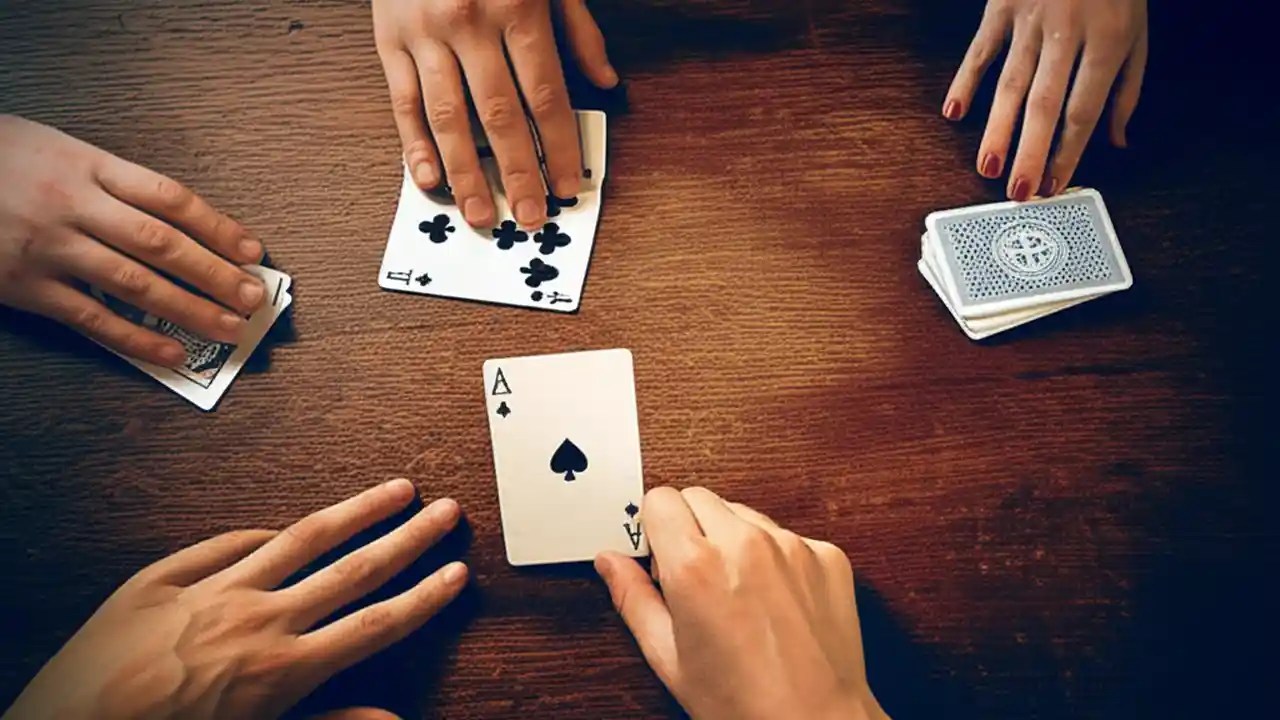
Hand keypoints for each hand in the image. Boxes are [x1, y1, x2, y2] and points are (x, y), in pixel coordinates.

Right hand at [0, 115, 269, 366]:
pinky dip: (137, 338)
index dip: (217, 227)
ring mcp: (48, 248)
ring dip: (190, 310)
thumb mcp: (53, 146)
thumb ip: (109, 179)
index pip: (169, 197)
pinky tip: (173, 353)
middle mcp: (72, 205)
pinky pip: (92, 318)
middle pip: (161, 243)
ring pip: (135, 284)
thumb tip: (176, 219)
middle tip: (254, 298)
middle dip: (215, 274)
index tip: (252, 251)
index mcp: (85, 164)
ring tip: (230, 328)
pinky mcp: (24, 287)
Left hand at [3, 479, 467, 719]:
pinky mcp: (161, 582)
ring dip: (353, 512)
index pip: (375, 624)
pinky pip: (222, 545)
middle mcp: (257, 620)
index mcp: (282, 668)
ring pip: (299, 539)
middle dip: (407, 539)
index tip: (455, 572)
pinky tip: (280, 523)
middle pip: (352, 570)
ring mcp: (210, 593)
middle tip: (445, 510)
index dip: (423, 597)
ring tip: (391, 488)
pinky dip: (259, 533)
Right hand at [372, 0, 616, 228]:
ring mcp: (425, 34)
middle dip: (519, 172)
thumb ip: (578, 29)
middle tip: (531, 216)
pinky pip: (402, 102)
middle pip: (500, 116)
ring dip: (467, 173)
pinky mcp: (388, 39)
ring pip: (448, 118)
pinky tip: (430, 180)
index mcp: (517, 6)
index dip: (560, 146)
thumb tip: (607, 82)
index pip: (546, 95)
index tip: (570, 184)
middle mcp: (469, 24)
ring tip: (484, 214)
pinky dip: (415, 145)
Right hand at [595, 487, 888, 719]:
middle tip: (692, 575)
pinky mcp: (827, 556)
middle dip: (688, 526)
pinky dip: (775, 556)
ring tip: (737, 593)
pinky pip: (787, 535)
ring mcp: (792, 546)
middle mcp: (745, 545)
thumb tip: (610, 562)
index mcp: (696, 568)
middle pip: (698, 496)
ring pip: (743, 512)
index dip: (653, 526)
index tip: (658, 554)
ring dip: (731, 538)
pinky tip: (774, 601)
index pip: (659, 499)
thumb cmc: (743, 705)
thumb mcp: (669, 659)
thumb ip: (634, 600)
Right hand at [943, 0, 1147, 198]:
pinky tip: (954, 112)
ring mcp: (1030, 20)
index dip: (1068, 151)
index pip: (1084, 109)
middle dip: (1030, 150)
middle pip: (1045, 103)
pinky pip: (980, 49)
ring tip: (988, 167)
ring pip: (1011, 83)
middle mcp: (1067, 33)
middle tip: (1017, 190)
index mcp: (1107, 41)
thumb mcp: (1137, 33)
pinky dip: (965, 80)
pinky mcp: (1001, 7)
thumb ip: (1127, 89)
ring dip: (998, 128)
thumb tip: (1117, 140)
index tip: (1053, 183)